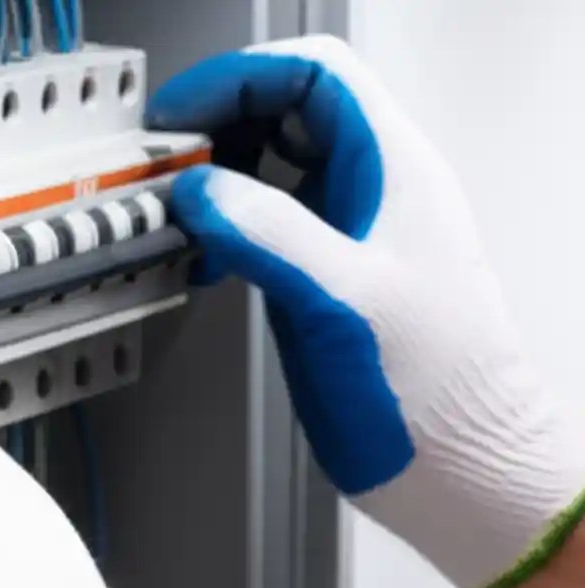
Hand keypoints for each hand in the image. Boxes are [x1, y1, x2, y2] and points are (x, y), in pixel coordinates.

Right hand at [150, 35, 584, 587]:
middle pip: (288, 111)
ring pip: (273, 166)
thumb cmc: (435, 394)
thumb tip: (200, 188)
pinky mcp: (324, 279)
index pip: (315, 77)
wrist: (461, 472)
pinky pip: (266, 223)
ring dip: (217, 173)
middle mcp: (372, 194)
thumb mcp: (343, 302)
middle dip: (218, 120)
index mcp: (394, 173)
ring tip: (172, 204)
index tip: (179, 114)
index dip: (240, 79)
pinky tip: (198, 252)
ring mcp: (348, 236)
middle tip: (164, 159)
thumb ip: (268, 234)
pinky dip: (224, 223)